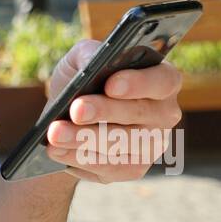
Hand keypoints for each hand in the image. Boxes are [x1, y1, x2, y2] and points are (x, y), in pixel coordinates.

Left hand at [42, 40, 182, 182]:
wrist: (67, 115)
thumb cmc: (83, 79)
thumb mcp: (82, 57)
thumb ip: (90, 53)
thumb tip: (93, 62)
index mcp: (162, 79)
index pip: (163, 80)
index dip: (139, 83)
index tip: (110, 85)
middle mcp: (165, 113)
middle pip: (140, 115)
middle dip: (104, 112)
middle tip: (76, 110)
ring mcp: (152, 144)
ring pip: (123, 145)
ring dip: (85, 139)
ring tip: (55, 133)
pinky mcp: (134, 168)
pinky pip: (111, 168)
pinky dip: (81, 159)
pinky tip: (58, 150)